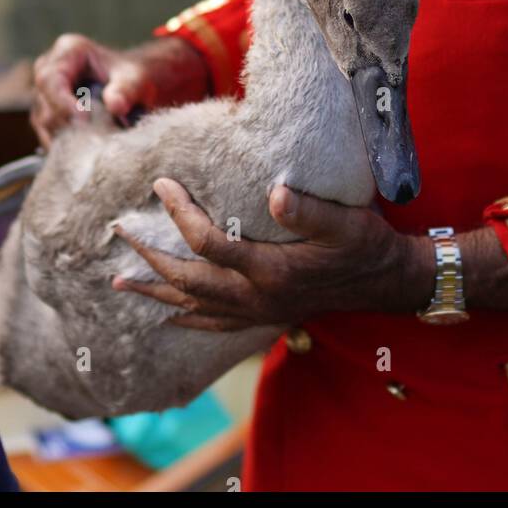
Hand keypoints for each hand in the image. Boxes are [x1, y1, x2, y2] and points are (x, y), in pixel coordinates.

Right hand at [30, 34, 210, 147]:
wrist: (132, 84)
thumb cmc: (132, 75)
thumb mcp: (135, 78)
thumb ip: (126, 90)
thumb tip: (115, 106)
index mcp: (68, 50)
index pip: (51, 80)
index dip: (62, 103)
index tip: (83, 121)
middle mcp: (49, 68)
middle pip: (44, 103)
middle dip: (66, 124)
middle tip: (93, 140)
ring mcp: (44, 92)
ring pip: (43, 122)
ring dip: (66, 137)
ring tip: (92, 146)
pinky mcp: (46, 113)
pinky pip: (48, 133)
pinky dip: (66, 144)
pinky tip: (84, 150)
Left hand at [112, 178, 435, 329]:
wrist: (386, 281)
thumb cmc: (365, 245)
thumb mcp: (344, 221)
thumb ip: (308, 208)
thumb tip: (275, 191)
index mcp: (269, 269)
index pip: (208, 242)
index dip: (179, 212)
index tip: (161, 183)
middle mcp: (256, 295)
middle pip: (188, 279)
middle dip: (149, 258)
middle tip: (121, 234)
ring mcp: (258, 311)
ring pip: (193, 306)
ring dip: (156, 292)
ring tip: (121, 284)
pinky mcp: (265, 315)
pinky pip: (215, 323)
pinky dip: (187, 318)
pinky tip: (170, 315)